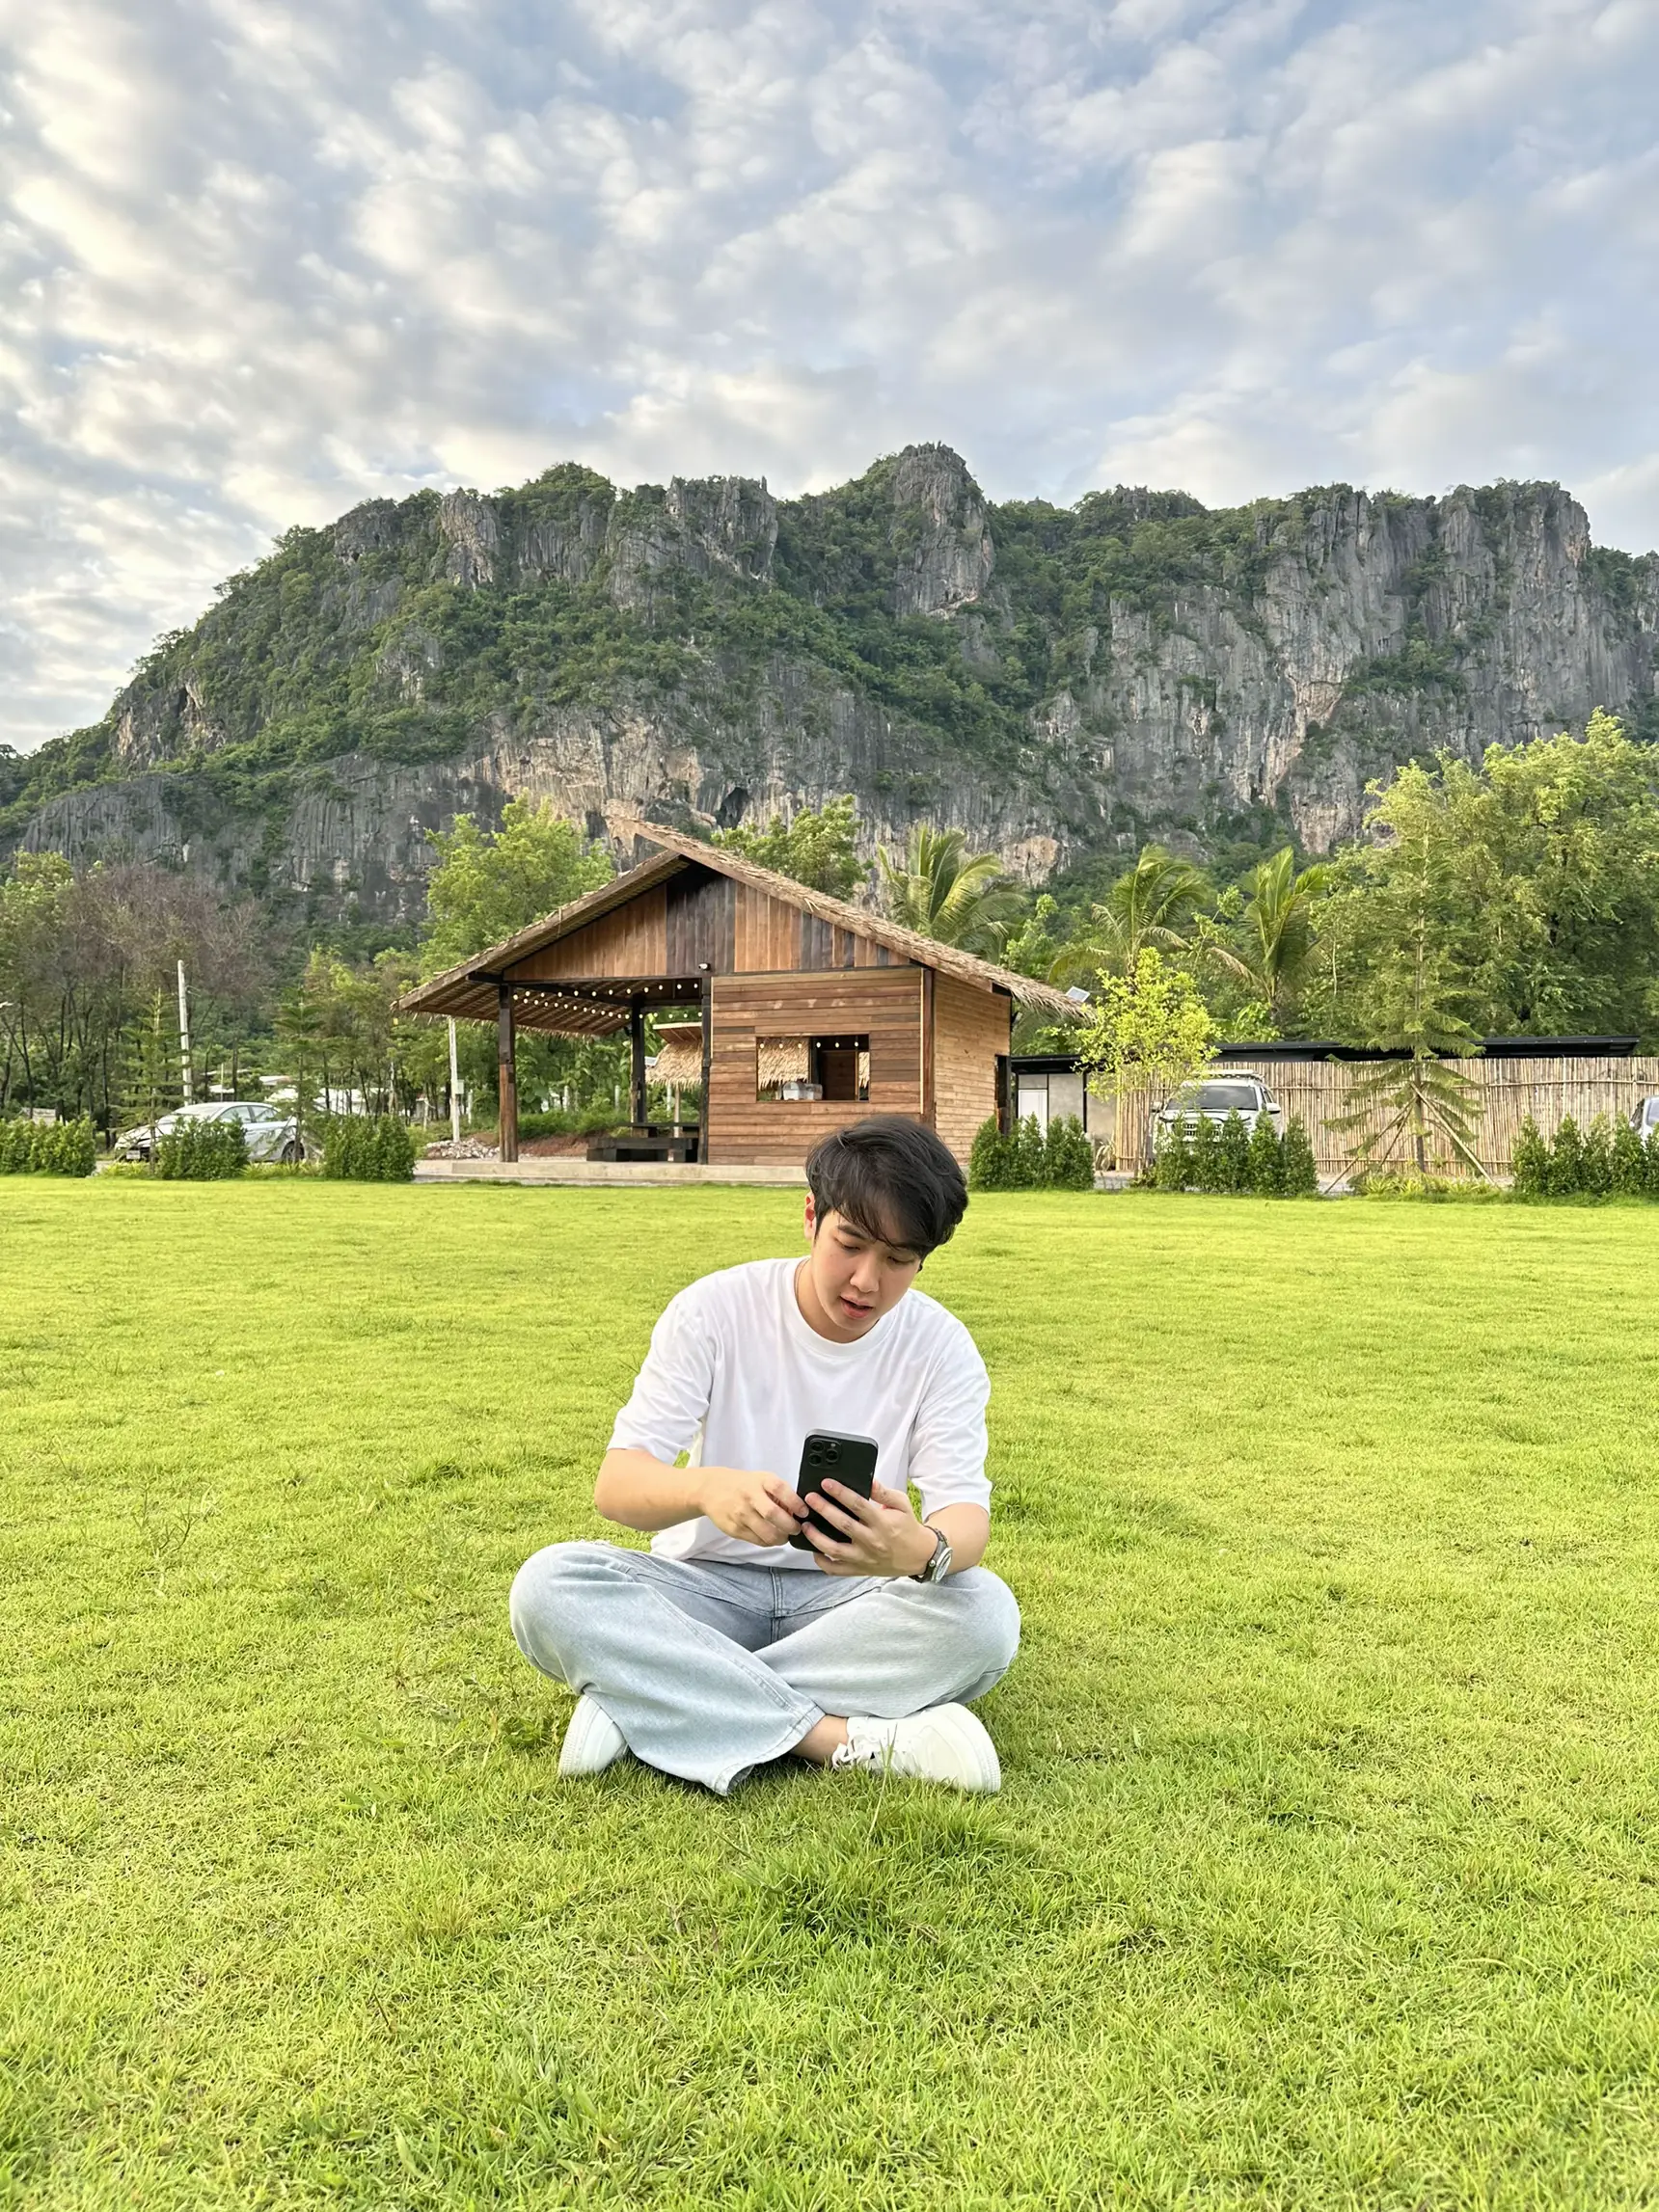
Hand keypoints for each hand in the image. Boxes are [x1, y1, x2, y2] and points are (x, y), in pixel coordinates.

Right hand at [697, 1466, 808, 1547]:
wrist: (710, 1490)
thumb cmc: (742, 1485)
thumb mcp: (762, 1480)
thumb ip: (779, 1493)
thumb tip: (797, 1511)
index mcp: (760, 1481)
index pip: (781, 1490)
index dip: (796, 1502)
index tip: (804, 1512)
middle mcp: (750, 1497)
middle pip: (774, 1515)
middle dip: (791, 1526)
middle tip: (797, 1529)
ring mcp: (741, 1515)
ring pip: (767, 1534)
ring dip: (781, 1538)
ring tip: (785, 1536)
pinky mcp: (734, 1529)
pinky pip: (757, 1541)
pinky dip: (768, 1542)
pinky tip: (771, 1536)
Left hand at [800, 1477, 935, 1578]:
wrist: (919, 1556)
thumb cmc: (908, 1528)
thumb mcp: (901, 1504)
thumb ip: (883, 1493)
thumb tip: (868, 1480)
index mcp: (883, 1523)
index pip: (858, 1505)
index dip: (840, 1492)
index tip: (826, 1483)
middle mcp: (872, 1541)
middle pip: (843, 1525)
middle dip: (823, 1509)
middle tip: (810, 1499)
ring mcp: (864, 1558)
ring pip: (835, 1549)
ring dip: (816, 1537)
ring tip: (805, 1525)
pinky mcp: (860, 1569)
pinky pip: (836, 1569)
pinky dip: (822, 1562)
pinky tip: (814, 1550)